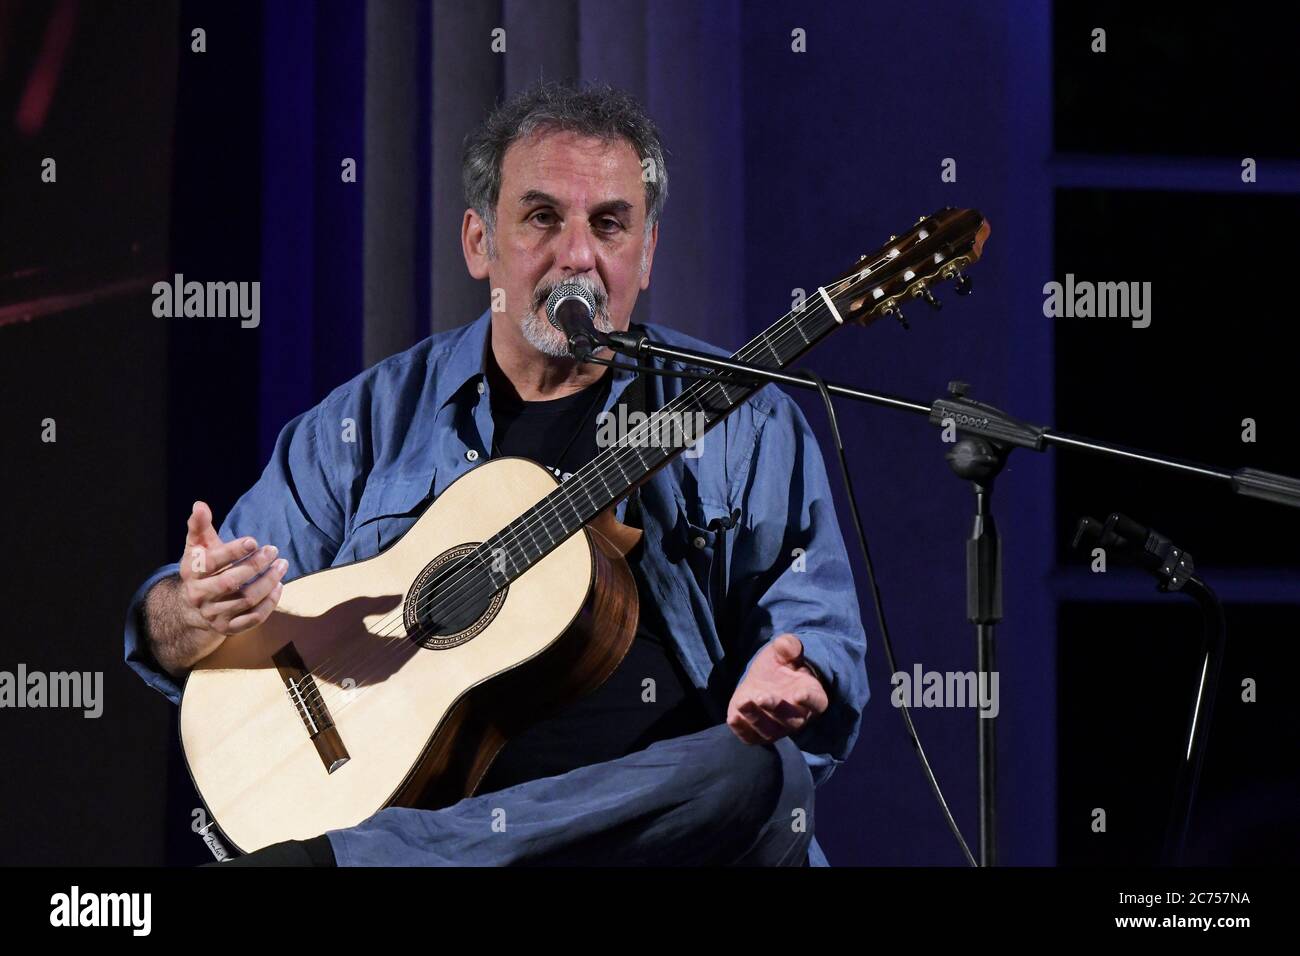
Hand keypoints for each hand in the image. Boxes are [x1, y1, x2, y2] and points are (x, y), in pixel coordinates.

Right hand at [178, 500, 287, 644]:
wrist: (192, 606)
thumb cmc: (202, 568)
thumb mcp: (197, 546)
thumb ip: (199, 526)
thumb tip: (199, 505)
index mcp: (192, 573)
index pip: (211, 562)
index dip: (232, 551)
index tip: (253, 541)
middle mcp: (200, 595)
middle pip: (230, 583)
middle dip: (255, 566)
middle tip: (274, 550)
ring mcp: (214, 614)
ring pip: (245, 600)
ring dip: (268, 582)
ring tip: (282, 565)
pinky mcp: (227, 628)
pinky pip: (252, 619)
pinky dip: (269, 604)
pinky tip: (279, 586)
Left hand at [726, 634, 828, 744]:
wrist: (762, 681)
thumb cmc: (779, 666)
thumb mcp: (783, 651)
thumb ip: (788, 646)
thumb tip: (789, 646)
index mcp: (811, 695)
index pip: (816, 702)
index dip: (809, 700)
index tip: (800, 693)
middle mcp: (797, 717)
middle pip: (791, 720)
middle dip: (776, 709)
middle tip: (762, 696)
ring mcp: (777, 729)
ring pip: (770, 732)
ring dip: (756, 719)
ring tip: (743, 702)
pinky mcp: (756, 733)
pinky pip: (751, 738)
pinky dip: (742, 730)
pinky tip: (732, 718)